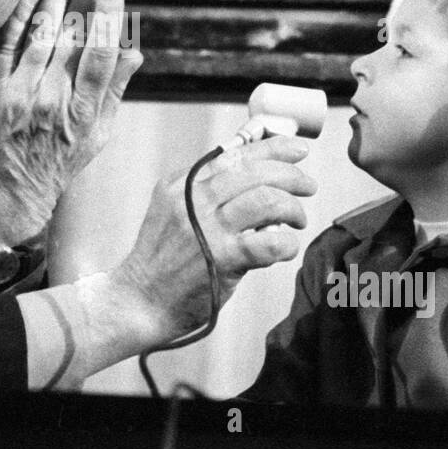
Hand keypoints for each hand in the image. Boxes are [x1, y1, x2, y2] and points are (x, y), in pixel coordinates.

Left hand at [0, 0, 142, 245]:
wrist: (9, 194)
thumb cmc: (57, 162)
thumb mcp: (97, 135)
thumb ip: (114, 91)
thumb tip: (135, 52)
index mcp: (85, 110)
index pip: (101, 51)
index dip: (109, 12)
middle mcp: (54, 99)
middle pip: (74, 35)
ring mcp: (20, 94)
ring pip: (42, 33)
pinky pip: (7, 44)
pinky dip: (22, 16)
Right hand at [110, 135, 315, 342]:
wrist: (139, 301)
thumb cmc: (162, 260)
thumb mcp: (174, 211)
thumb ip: (206, 192)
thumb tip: (255, 174)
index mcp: (182, 184)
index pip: (234, 154)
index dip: (272, 147)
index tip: (296, 149)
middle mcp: (194, 200)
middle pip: (255, 171)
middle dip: (291, 174)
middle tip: (308, 185)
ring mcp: (207, 229)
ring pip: (266, 199)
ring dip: (293, 207)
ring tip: (298, 218)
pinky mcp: (222, 259)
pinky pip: (270, 242)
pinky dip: (287, 243)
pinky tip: (286, 247)